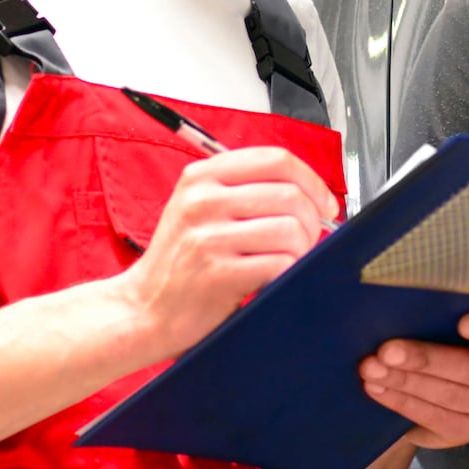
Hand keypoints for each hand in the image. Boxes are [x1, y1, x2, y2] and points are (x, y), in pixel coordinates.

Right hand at [123, 147, 337, 353]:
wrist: (143, 310)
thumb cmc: (180, 261)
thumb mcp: (199, 207)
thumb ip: (246, 189)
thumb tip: (310, 191)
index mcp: (202, 177)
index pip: (276, 159)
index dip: (312, 180)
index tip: (324, 202)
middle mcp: (203, 201)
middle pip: (290, 194)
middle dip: (312, 220)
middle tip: (306, 240)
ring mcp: (208, 237)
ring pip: (290, 229)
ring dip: (301, 250)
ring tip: (284, 261)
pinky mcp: (217, 274)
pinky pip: (280, 264)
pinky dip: (287, 273)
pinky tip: (271, 279)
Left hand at [359, 308, 468, 448]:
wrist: (442, 384)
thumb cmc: (448, 336)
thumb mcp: (453, 318)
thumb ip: (446, 308)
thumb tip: (405, 292)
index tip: (464, 323)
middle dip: (426, 359)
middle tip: (388, 350)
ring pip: (449, 395)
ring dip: (405, 382)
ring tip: (372, 368)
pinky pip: (435, 418)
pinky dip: (402, 402)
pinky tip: (378, 389)